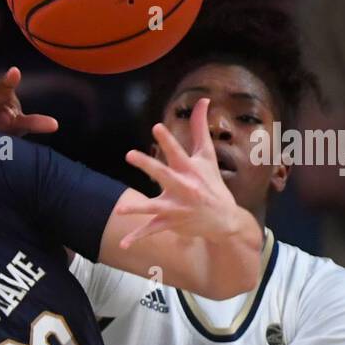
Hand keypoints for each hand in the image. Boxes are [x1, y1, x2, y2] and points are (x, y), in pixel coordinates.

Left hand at [116, 98, 244, 248]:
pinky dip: (137, 238)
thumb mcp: (207, 156)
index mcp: (190, 170)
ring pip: (153, 207)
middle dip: (147, 165)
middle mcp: (183, 187)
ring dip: (137, 208)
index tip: (156, 127)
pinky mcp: (171, 223)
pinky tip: (123, 245)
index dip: (167, 139)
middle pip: (163, 174)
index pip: (177, 151)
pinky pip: (151, 231)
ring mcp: (176, 207)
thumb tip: (203, 100)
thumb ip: (200, 128)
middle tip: (130, 154)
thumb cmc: (212, 184)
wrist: (224, 220)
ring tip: (120, 210)